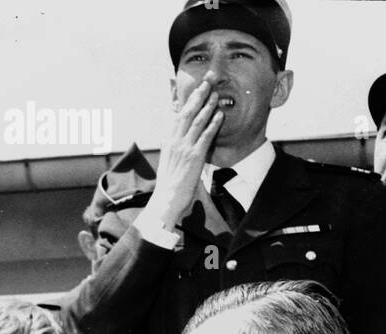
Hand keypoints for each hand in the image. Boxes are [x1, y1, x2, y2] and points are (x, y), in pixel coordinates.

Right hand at [147, 78, 223, 230]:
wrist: (165, 201)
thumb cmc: (168, 184)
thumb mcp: (167, 161)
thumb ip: (173, 146)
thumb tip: (176, 137)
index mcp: (168, 141)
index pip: (177, 115)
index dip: (185, 99)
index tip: (194, 87)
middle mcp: (175, 142)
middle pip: (187, 112)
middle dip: (198, 94)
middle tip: (208, 80)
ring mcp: (184, 148)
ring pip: (197, 121)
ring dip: (208, 105)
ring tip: (216, 93)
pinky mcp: (194, 157)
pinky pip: (205, 136)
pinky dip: (213, 124)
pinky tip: (220, 115)